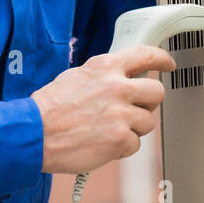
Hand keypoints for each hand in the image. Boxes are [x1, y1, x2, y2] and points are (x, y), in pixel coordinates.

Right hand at [31, 44, 175, 174]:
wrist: (35, 133)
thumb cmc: (49, 108)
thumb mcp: (77, 77)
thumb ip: (103, 76)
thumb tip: (121, 79)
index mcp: (105, 67)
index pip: (145, 55)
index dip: (162, 59)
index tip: (168, 63)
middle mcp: (117, 87)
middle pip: (156, 92)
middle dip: (148, 102)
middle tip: (135, 108)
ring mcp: (121, 114)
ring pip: (147, 122)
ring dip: (133, 128)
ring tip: (108, 129)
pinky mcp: (120, 139)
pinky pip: (135, 144)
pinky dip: (121, 147)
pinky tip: (102, 142)